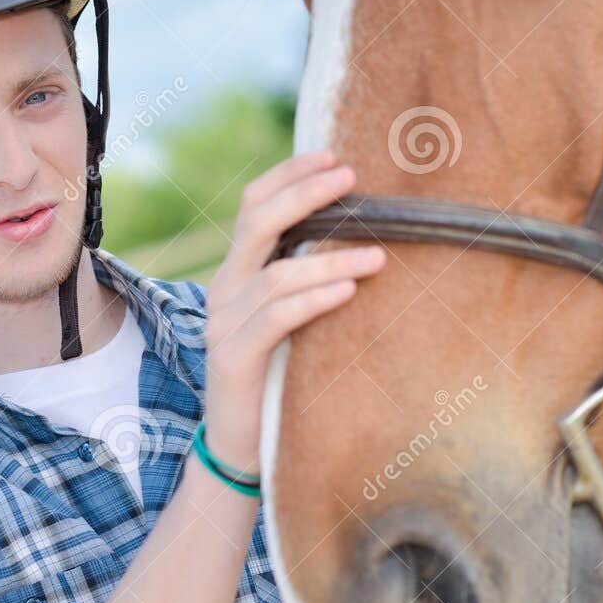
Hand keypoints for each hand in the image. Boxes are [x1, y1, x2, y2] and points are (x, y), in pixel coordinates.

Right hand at [201, 149, 385, 473]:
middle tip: (350, 178)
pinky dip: (314, 300)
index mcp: (237, 272)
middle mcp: (224, 289)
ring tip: (378, 255)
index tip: (332, 155)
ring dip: (331, 260)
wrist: (241, 447)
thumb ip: (308, 281)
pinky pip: (275, 319)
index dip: (289, 176)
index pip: (253, 205)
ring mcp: (224, 323)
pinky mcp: (232, 357)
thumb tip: (368, 239)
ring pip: (276, 274)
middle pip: (258, 222)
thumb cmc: (279, 377)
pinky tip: (348, 291)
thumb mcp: (292, 320)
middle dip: (305, 195)